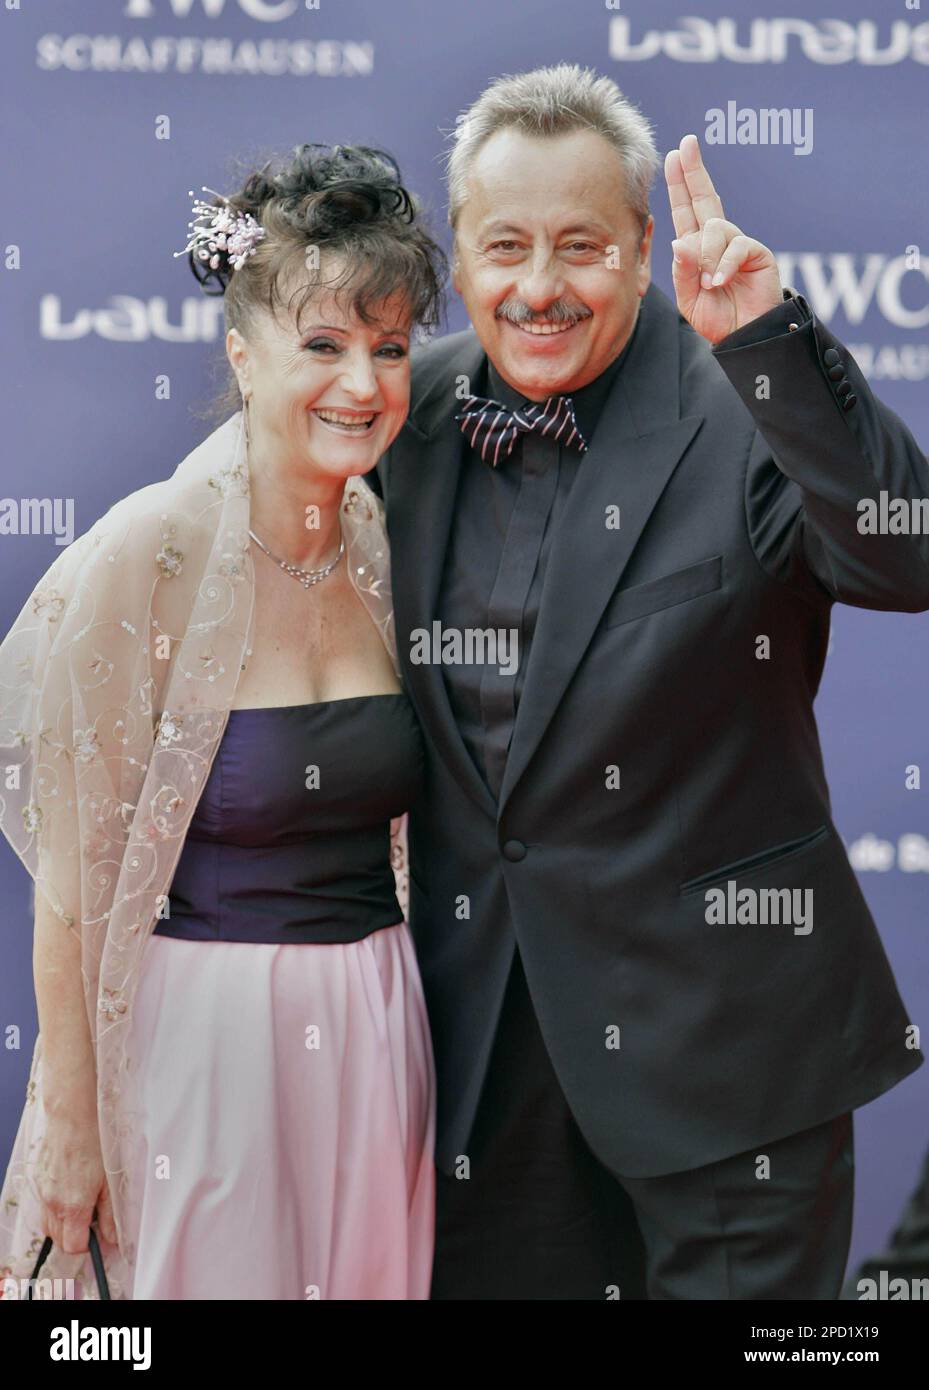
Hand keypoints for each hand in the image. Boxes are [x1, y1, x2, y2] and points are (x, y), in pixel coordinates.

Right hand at [35, 1114, 118, 1254]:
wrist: (72, 1116)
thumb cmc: (96, 1144)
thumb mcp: (110, 1182)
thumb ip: (110, 1214)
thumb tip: (113, 1238)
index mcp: (73, 1207)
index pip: (73, 1247)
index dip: (88, 1245)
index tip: (99, 1234)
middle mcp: (53, 1204)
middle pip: (59, 1240)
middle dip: (75, 1236)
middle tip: (92, 1217)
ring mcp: (43, 1193)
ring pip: (49, 1225)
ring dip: (64, 1224)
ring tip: (81, 1204)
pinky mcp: (38, 1181)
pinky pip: (44, 1206)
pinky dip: (55, 1208)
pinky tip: (70, 1189)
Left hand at [664, 134, 782, 343]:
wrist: (744, 337)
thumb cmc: (717, 318)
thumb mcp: (690, 298)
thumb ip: (684, 271)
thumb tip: (680, 241)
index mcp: (698, 249)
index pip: (686, 210)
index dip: (680, 184)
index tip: (674, 155)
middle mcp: (718, 241)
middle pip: (705, 198)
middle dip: (694, 172)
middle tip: (687, 144)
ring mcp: (738, 244)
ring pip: (715, 229)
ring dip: (708, 257)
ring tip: (711, 284)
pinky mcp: (757, 252)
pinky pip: (736, 245)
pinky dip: (724, 265)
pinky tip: (721, 281)